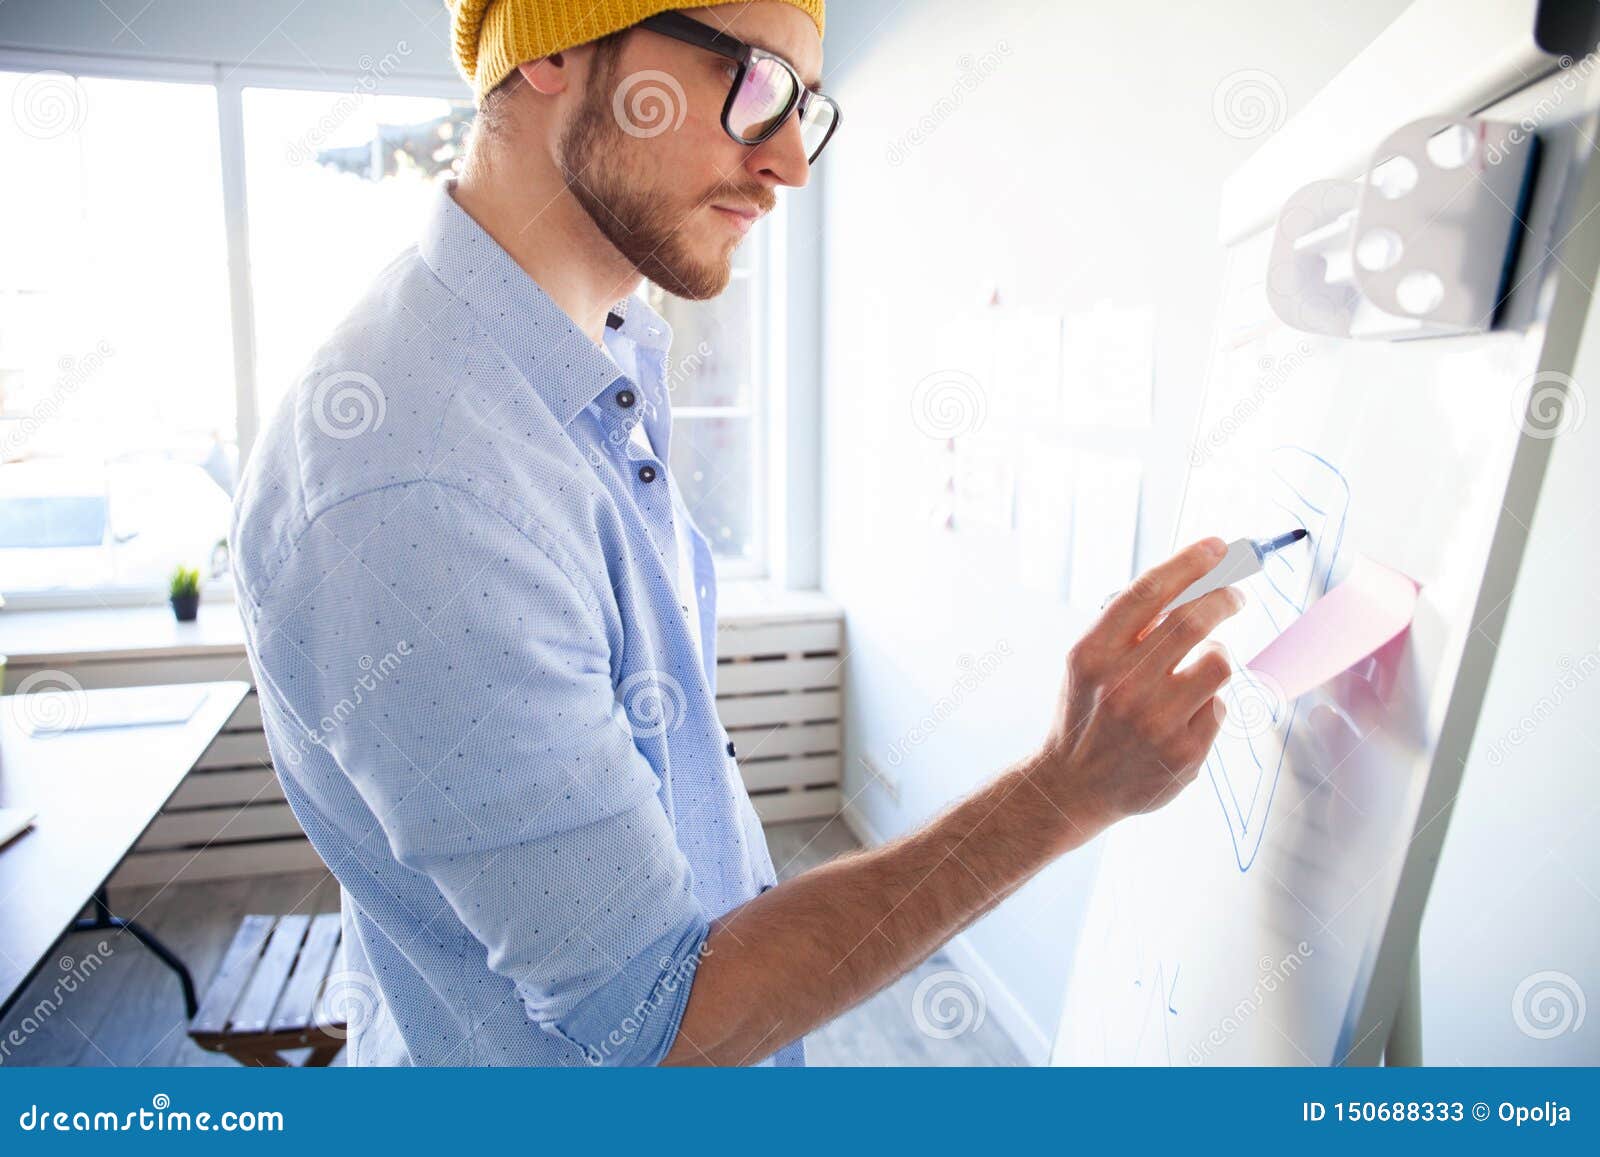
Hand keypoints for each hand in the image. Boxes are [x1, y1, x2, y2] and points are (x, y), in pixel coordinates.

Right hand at [1038, 537, 1243, 829]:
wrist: (1072, 786)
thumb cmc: (1087, 713)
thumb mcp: (1088, 663)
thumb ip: (1128, 628)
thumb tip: (1191, 581)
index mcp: (1093, 655)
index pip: (1148, 592)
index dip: (1189, 562)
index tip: (1217, 547)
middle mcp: (1122, 685)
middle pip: (1193, 619)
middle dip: (1224, 597)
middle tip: (1235, 595)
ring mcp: (1155, 721)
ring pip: (1219, 662)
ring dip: (1218, 655)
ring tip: (1202, 664)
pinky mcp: (1184, 752)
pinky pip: (1219, 706)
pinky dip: (1208, 703)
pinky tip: (1184, 717)